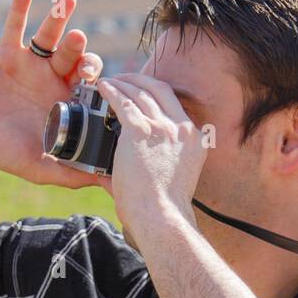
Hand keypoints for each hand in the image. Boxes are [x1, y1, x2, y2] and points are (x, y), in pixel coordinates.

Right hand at [0, 0, 103, 186]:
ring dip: (58, 18)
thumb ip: (74, 175)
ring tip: (66, 1)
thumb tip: (111, 188)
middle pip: (72, 55)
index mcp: (66, 100)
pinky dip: (20, 8)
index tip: (93, 76)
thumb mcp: (45, 168)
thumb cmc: (7, 155)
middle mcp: (52, 78)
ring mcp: (30, 63)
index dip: (94, 75)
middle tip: (80, 44)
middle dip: (78, 48)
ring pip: (48, 36)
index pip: (89, 82)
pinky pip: (15, 26)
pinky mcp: (5, 52)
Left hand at [96, 74, 205, 239]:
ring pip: (141, 92)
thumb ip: (161, 166)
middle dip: (142, 80)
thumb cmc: (164, 210)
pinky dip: (112, 91)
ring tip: (111, 81)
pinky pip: (123, 102)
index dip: (158, 95)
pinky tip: (102, 87)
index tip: (145, 93)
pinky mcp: (140, 131)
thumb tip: (126, 169)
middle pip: (161, 90)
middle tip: (126, 80)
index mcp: (195, 140)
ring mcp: (162, 128)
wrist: (162, 217)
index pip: (176, 107)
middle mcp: (182, 129)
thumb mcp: (176, 180)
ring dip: (124, 82)